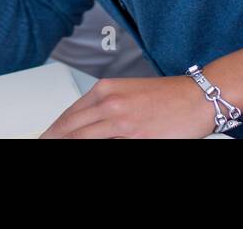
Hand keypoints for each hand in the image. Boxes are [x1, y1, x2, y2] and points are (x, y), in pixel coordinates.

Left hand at [40, 77, 219, 138]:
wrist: (199, 97)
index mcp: (105, 90)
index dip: (53, 132)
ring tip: (56, 150)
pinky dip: (93, 150)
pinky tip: (84, 152)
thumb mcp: (128, 93)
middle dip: (54, 141)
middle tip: (43, 147)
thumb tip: (84, 125)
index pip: (68, 116)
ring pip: (83, 139)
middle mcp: (110, 104)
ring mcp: (122, 123)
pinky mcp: (137, 138)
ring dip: (68, 146)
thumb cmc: (168, 96)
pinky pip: (108, 147)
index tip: (45, 139)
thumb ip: (104, 107)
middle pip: (70, 130)